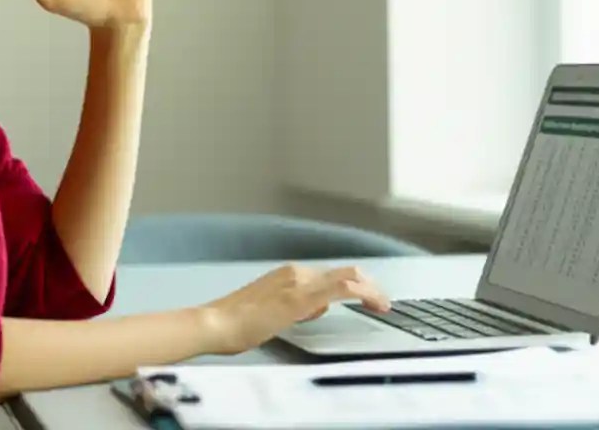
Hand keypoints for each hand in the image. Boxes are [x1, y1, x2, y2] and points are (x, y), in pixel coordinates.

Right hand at [197, 264, 391, 355]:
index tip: (370, 298)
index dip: (357, 285)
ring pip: (348, 277)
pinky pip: (340, 289)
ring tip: (383, 305)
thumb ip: (296, 307)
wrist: (216, 324)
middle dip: (369, 286)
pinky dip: (363, 293)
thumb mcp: (272, 312)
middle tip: (382, 303)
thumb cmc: (235, 323)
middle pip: (346, 273)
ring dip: (370, 290)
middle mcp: (296, 273)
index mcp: (288, 275)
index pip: (332, 275)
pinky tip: (374, 302)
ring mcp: (299, 283)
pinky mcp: (300, 299)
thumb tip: (315, 308)